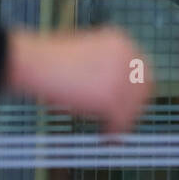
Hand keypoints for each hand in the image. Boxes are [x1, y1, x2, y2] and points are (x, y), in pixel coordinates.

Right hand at [5, 26, 152, 134]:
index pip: (140, 68)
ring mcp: (120, 76)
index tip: (128, 102)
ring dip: (123, 120)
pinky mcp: (110, 96)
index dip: (134, 89)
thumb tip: (109, 88)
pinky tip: (107, 138)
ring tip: (112, 131)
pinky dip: (115, 131)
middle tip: (122, 120)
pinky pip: (120, 119)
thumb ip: (103, 67)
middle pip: (144, 87)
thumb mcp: (85, 54)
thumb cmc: (48, 60)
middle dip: (134, 105)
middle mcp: (126, 55)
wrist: (34, 62)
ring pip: (133, 105)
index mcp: (120, 41)